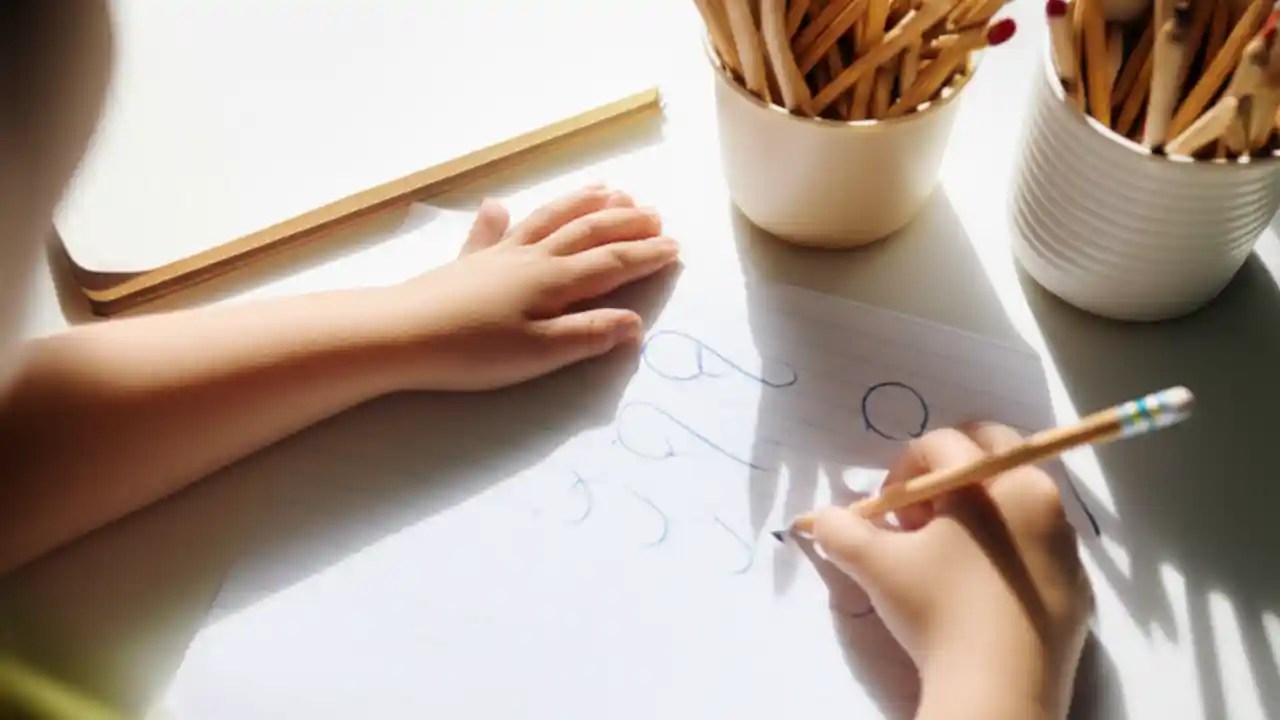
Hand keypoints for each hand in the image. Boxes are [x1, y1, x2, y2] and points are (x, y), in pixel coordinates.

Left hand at [377, 185, 678, 390]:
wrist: (400, 334)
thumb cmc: (470, 351)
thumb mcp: (537, 354)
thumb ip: (587, 336)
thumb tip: (634, 322)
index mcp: (552, 280)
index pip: (611, 262)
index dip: (645, 254)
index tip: (674, 245)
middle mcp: (531, 257)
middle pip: (587, 230)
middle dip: (625, 222)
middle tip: (655, 215)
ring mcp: (497, 254)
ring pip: (550, 218)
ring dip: (582, 203)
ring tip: (608, 190)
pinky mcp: (467, 262)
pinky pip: (491, 231)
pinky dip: (501, 217)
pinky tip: (500, 205)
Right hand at [806, 425, 1091, 719]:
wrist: (998, 689)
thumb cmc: (938, 610)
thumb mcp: (875, 565)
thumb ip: (841, 529)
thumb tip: (820, 517)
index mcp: (998, 478)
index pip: (940, 444)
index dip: (902, 472)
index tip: (889, 515)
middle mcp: (1043, 496)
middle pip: (990, 452)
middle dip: (948, 473)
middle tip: (920, 520)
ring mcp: (1066, 541)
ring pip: (1016, 498)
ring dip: (976, 510)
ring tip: (945, 557)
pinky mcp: (1076, 582)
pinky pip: (1036, 544)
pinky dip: (1006, 549)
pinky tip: (978, 590)